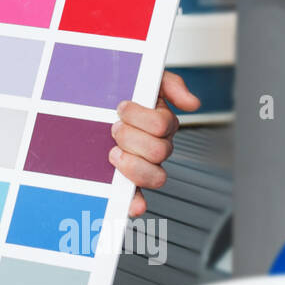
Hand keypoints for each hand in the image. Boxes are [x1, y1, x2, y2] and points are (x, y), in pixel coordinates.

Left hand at [110, 71, 201, 217]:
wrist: (92, 100)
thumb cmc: (121, 95)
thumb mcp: (147, 79)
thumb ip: (170, 84)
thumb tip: (192, 103)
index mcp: (161, 124)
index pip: (163, 125)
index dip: (142, 117)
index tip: (122, 108)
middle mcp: (156, 146)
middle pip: (159, 151)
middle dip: (132, 137)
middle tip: (114, 128)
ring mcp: (143, 165)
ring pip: (155, 176)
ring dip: (133, 165)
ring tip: (113, 152)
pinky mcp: (127, 181)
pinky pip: (138, 198)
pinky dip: (137, 203)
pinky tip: (134, 205)